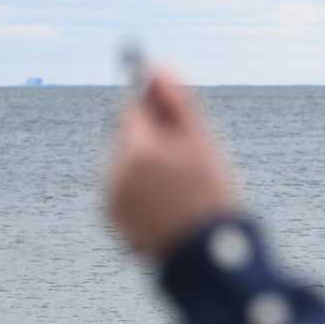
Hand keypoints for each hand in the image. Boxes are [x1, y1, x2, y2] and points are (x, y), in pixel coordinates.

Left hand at [105, 67, 240, 258]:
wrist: (209, 257)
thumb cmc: (214, 196)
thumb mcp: (204, 144)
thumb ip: (179, 102)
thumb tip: (157, 66)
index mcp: (136, 150)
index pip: (132, 111)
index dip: (154, 112)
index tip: (173, 118)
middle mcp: (114, 173)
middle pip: (126, 140)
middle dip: (152, 143)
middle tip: (187, 160)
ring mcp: (110, 199)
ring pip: (125, 166)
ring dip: (147, 168)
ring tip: (182, 190)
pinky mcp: (112, 221)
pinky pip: (123, 193)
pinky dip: (141, 194)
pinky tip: (169, 207)